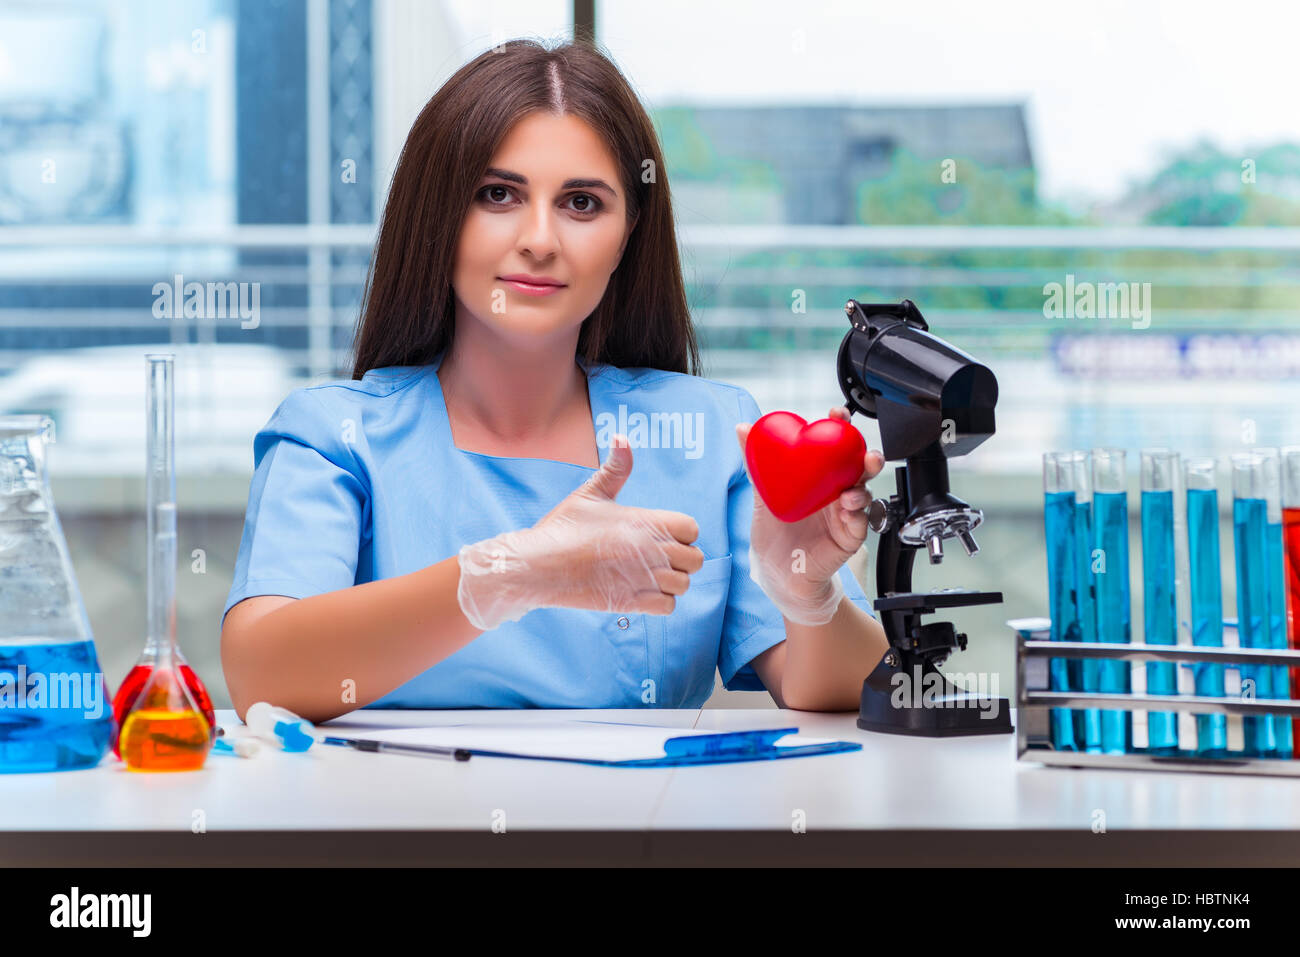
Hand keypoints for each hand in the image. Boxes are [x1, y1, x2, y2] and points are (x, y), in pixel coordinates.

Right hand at [456, 434, 705, 629]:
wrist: (537, 566)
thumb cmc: (563, 527)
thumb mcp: (590, 493)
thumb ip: (615, 468)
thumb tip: (622, 437)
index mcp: (643, 522)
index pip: (692, 528)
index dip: (682, 532)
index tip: (664, 535)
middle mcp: (649, 551)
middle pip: (695, 559)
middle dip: (682, 558)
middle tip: (659, 557)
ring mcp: (641, 579)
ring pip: (684, 585)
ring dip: (672, 581)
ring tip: (650, 576)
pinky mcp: (631, 602)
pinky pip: (668, 607)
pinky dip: (660, 602)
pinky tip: (642, 592)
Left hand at [735, 406, 884, 623]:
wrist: (777, 572)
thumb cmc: (775, 532)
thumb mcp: (763, 493)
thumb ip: (756, 462)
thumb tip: (742, 428)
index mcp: (821, 477)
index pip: (836, 447)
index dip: (841, 428)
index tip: (836, 415)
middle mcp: (838, 492)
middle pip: (859, 466)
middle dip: (865, 452)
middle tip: (858, 446)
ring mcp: (846, 514)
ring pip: (865, 492)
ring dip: (863, 483)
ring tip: (853, 481)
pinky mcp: (849, 537)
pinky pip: (859, 522)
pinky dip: (857, 512)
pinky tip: (848, 506)